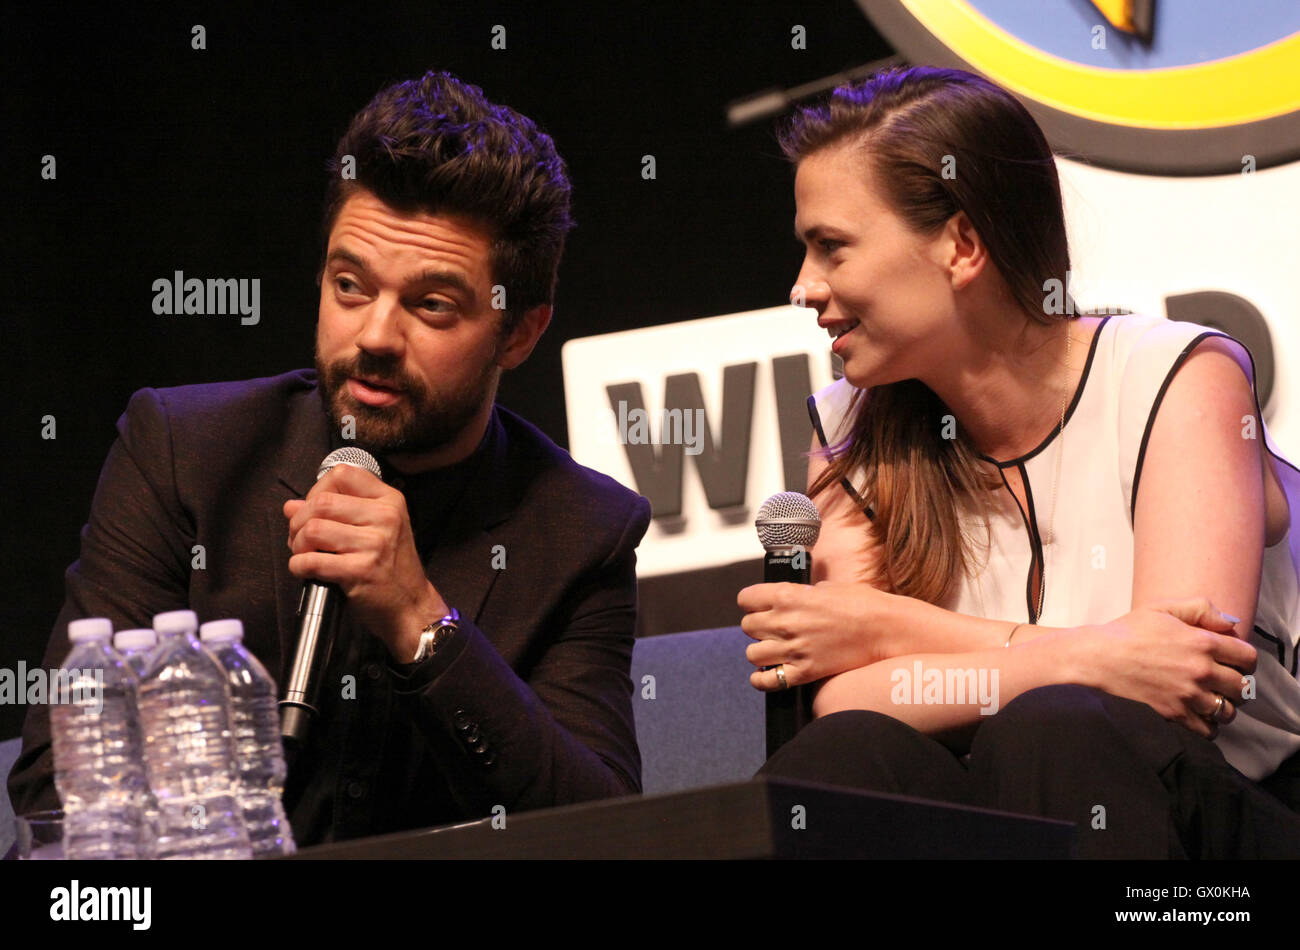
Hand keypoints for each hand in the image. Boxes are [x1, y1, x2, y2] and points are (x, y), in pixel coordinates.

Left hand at [283, 463, 447, 661]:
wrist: (411, 605)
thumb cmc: (391, 567)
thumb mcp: (376, 529)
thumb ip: (337, 512)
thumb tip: (292, 506)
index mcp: (389, 501)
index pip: (342, 474)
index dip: (317, 489)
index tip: (314, 508)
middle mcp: (385, 517)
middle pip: (321, 502)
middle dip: (299, 521)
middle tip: (300, 537)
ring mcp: (374, 544)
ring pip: (312, 530)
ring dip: (297, 544)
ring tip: (304, 554)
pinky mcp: (361, 570)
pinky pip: (312, 561)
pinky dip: (299, 566)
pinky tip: (305, 570)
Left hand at [737, 580, 894, 691]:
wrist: (886, 629)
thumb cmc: (862, 603)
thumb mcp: (828, 587)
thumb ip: (803, 592)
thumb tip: (794, 595)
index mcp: (789, 595)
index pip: (746, 598)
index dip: (751, 602)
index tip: (757, 605)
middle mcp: (785, 622)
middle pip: (747, 626)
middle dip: (757, 627)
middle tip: (771, 629)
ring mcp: (794, 648)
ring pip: (752, 654)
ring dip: (760, 652)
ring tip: (774, 650)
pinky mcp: (805, 672)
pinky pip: (767, 681)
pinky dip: (763, 680)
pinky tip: (768, 674)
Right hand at [1080, 598, 1256, 738]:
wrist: (1097, 657)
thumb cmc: (1128, 631)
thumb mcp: (1163, 608)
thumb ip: (1201, 609)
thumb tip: (1231, 624)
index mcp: (1202, 642)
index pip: (1248, 658)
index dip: (1244, 660)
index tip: (1234, 662)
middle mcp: (1201, 670)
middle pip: (1243, 687)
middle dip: (1236, 684)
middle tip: (1221, 682)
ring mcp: (1188, 695)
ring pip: (1228, 711)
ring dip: (1223, 706)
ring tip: (1210, 699)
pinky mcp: (1175, 714)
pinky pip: (1208, 730)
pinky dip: (1207, 725)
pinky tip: (1197, 713)